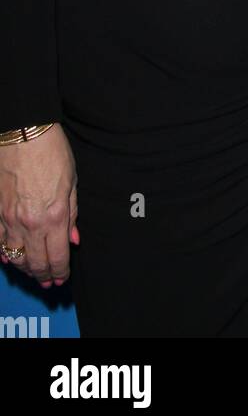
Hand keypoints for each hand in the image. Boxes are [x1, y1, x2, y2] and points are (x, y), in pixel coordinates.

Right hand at [0, 124, 78, 287]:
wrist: (23, 134)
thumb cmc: (51, 152)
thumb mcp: (71, 182)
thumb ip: (72, 214)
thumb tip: (73, 239)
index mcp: (54, 217)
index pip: (57, 257)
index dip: (60, 272)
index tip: (62, 278)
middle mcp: (30, 224)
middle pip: (35, 263)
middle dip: (43, 275)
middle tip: (48, 281)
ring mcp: (10, 220)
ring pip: (15, 257)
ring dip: (24, 268)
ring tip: (33, 271)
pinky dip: (5, 253)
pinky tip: (11, 257)